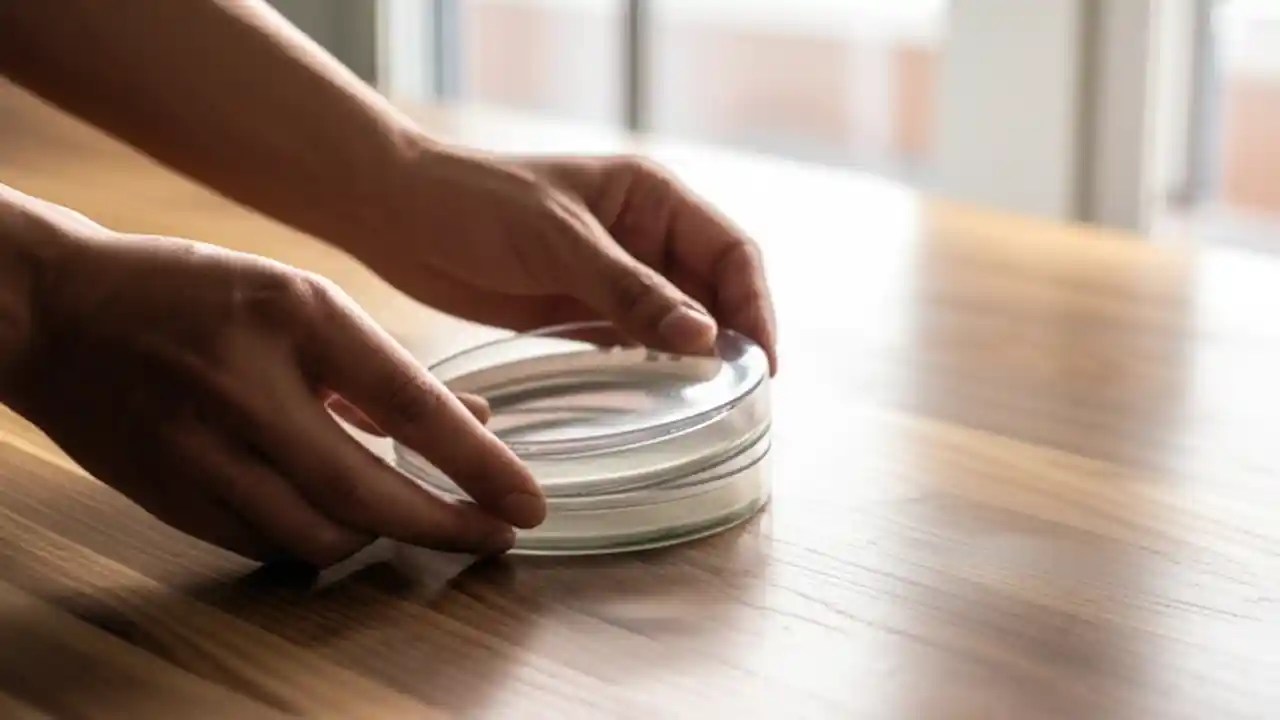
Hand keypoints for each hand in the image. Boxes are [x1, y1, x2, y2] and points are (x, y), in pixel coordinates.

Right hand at [5, 220, 544, 565]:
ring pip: (320, 537)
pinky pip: (267, 547)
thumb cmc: (195, 295)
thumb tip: (477, 423)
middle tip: (494, 539)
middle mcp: (247, 389)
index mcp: (293, 316)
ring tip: (414, 517)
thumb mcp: (300, 300)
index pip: (410, 406)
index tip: (528, 504)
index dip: (479, 466)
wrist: (58, 313)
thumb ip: (383, 371)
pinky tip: (336, 516)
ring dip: (380, 537)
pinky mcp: (170, 498)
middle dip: (446, 528)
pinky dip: (316, 539)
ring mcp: (199, 452)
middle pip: (368, 495)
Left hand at [358, 152, 776, 370]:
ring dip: (699, 356)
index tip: (763, 362)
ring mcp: (615, 275)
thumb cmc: (476, 203)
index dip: (756, 304)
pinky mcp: (582, 310)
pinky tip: (662, 397)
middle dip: (735, 335)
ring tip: (715, 404)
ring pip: (680, 320)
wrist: (398, 216)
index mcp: (652, 196)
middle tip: (745, 396)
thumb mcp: (560, 241)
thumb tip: (708, 338)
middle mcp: (644, 235)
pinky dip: (656, 367)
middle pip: (715, 290)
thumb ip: (631, 290)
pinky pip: (637, 341)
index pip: (732, 250)